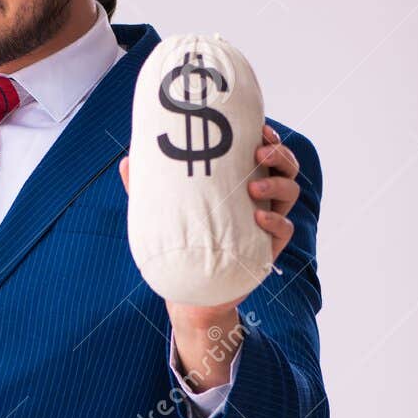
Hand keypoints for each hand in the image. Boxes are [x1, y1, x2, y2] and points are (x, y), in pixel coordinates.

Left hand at [119, 123, 300, 389]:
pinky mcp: (268, 248)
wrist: (191, 288)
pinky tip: (259, 217)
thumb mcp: (164, 210)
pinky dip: (276, 221)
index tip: (259, 129)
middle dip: (279, 154)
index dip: (269, 138)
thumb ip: (148, 188)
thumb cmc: (182, 239)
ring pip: (290, 193)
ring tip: (252, 186)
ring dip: (277, 184)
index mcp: (242, 180)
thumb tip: (127, 161)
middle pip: (286, 167)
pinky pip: (285, 230)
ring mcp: (267, 222)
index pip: (266, 152)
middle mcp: (261, 198)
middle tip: (259, 152)